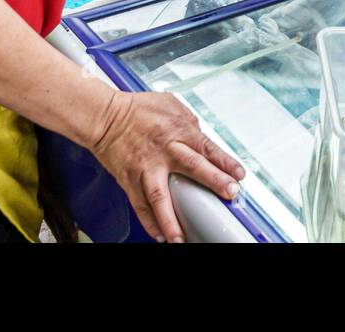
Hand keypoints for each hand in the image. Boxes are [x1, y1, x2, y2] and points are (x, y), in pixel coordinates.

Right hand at [89, 90, 246, 242]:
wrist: (105, 116)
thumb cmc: (138, 109)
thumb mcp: (172, 105)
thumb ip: (190, 123)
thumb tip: (203, 137)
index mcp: (178, 131)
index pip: (207, 148)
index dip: (225, 162)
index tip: (239, 175)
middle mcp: (164, 151)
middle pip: (192, 167)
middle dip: (213, 181)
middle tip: (229, 194)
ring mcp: (145, 168)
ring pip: (160, 196)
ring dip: (172, 219)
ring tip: (182, 238)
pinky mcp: (129, 180)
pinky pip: (140, 205)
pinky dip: (150, 222)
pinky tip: (160, 235)